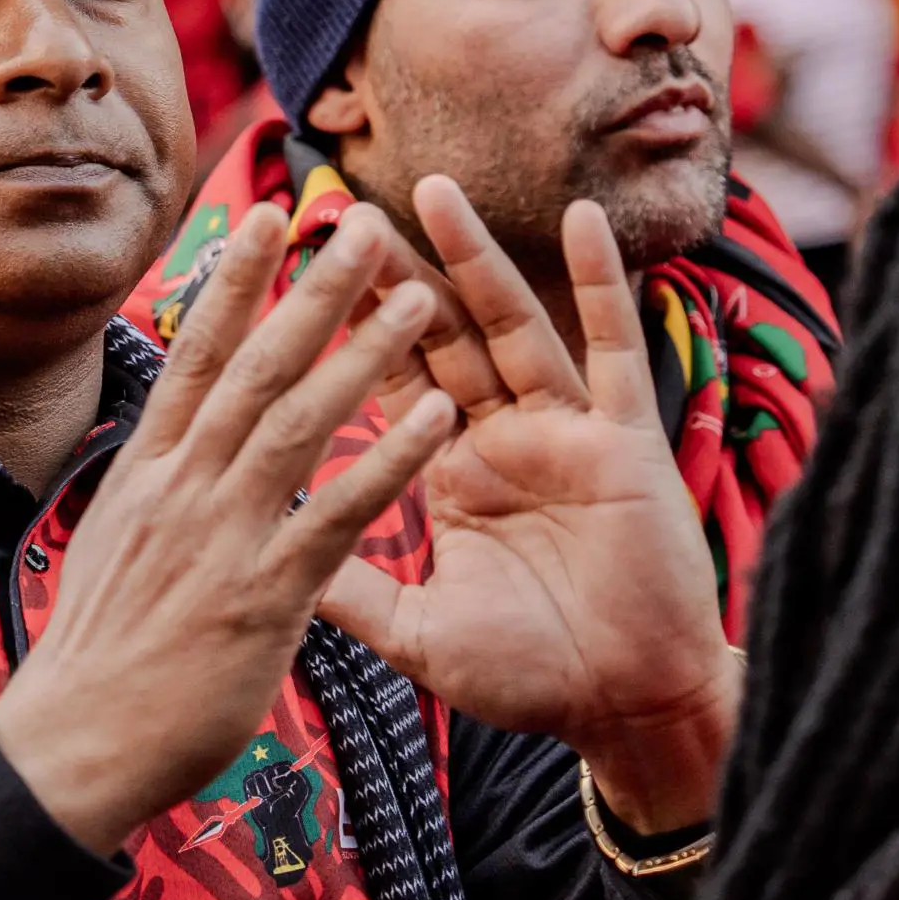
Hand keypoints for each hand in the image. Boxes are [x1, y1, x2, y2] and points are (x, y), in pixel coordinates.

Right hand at [0, 203, 457, 855]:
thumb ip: (151, 495)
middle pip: (254, 366)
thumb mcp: (112, 551)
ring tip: (422, 296)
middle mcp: (180, 488)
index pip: (194, 356)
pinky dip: (389, 458)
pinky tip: (435, 416)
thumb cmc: (98, 662)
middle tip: (364, 224)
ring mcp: (220, 536)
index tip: (266, 215)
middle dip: (313, 289)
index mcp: (145, 474)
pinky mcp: (262, 595)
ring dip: (365, 353)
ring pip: (298, 420)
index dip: (234, 281)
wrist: (72, 748)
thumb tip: (166, 455)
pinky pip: (338, 513)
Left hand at [315, 179, 739, 836]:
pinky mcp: (626, 438)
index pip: (387, 384)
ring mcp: (566, 430)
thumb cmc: (532, 677)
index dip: (347, 330)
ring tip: (432, 190)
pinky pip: (614, 347)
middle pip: (440, 338)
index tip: (298, 272)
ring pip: (511, 324)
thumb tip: (270, 553)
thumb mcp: (423, 631)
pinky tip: (579, 219)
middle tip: (346, 210)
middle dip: (396, 276)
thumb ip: (356, 588)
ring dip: (474, 257)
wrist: (628, 709)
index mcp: (448, 475)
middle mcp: (503, 438)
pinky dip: (601, 283)